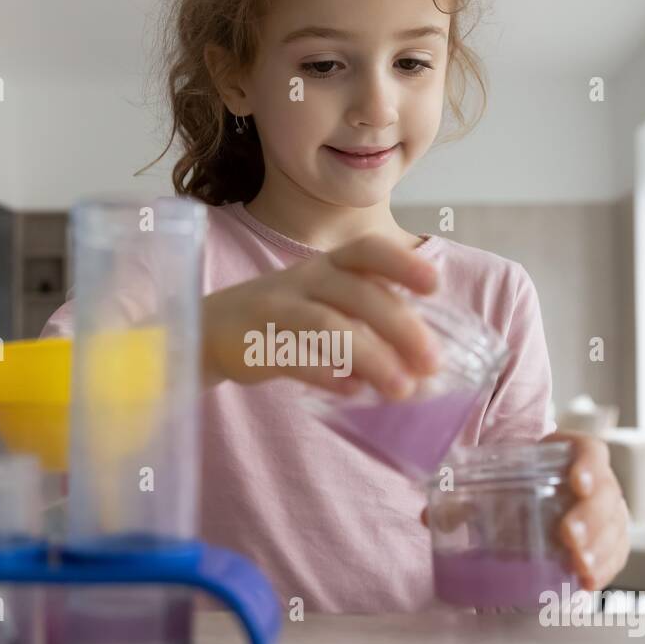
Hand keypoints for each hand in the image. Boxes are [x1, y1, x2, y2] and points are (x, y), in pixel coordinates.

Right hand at [201, 235, 439, 397]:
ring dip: (370, 356)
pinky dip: (325, 374)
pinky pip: (292, 356)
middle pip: (358, 293)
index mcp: (329, 265)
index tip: (435, 286)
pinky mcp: (254, 342)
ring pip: (328, 325)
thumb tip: (421, 364)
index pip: (368, 251)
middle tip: (431, 364)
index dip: (402, 264)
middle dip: (400, 327)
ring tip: (400, 389)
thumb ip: (369, 322)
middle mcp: (306, 279)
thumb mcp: (326, 302)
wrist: (209, 329)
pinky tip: (351, 392)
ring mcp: (277, 308)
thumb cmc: (284, 318)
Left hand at [419, 431, 629, 590]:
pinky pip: (615, 553)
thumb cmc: (514, 481)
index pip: (590, 450)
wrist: (530, 494)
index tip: (577, 481)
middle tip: (569, 536)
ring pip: (615, 526)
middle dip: (592, 517)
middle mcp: (595, 481)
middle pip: (607, 494)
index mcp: (570, 453)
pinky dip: (605, 568)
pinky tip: (588, 582)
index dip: (589, 464)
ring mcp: (605, 512)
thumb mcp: (493, 480)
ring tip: (580, 566)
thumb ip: (462, 496)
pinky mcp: (606, 540)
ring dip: (600, 548)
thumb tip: (430, 516)